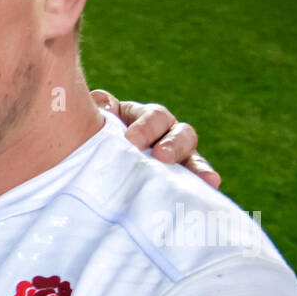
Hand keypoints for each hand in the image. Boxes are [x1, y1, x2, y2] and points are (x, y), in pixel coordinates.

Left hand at [91, 89, 221, 188]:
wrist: (84, 169)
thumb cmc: (87, 140)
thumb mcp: (90, 118)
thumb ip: (99, 107)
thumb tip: (107, 108)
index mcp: (143, 119)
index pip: (154, 117)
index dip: (146, 127)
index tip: (132, 141)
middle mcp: (164, 137)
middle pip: (181, 134)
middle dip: (173, 145)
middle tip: (161, 156)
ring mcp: (173, 160)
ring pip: (192, 158)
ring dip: (198, 167)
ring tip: (207, 178)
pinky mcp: (175, 183)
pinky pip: (193, 184)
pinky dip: (203, 184)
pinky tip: (212, 188)